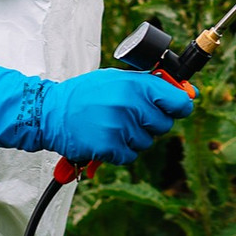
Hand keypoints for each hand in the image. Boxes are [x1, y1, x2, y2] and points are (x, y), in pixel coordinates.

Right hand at [0, 61, 195, 163]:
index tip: (179, 107)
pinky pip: (130, 155)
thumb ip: (147, 85)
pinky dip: (119, 151)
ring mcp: (120, 127)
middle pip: (163, 124)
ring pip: (146, 142)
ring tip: (112, 125)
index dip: (180, 105)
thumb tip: (184, 94)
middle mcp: (130, 105)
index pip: (177, 100)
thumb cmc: (85, 94)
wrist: (50, 112)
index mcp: (135, 84)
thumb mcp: (116, 79)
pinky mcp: (110, 147)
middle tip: (130, 116)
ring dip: (133, 138)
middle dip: (151, 123)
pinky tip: (105, 138)